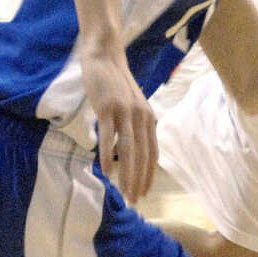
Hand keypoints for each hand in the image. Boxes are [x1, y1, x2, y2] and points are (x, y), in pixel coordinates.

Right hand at [82, 50, 155, 203]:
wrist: (105, 56)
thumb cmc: (115, 84)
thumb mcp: (131, 106)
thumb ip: (133, 126)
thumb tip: (128, 152)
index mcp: (149, 118)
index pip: (153, 153)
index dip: (149, 174)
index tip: (144, 192)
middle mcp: (141, 116)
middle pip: (142, 155)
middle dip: (139, 180)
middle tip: (134, 200)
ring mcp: (124, 112)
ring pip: (129, 149)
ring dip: (127, 174)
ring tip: (123, 191)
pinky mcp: (107, 108)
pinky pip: (109, 136)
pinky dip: (108, 155)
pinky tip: (106, 170)